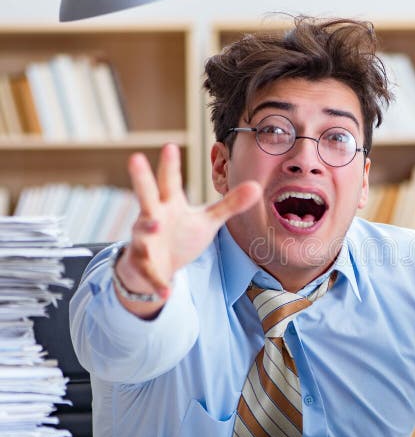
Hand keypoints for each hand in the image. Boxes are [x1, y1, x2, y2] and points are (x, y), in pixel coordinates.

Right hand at [114, 144, 260, 314]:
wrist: (155, 267)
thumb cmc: (180, 236)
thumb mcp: (207, 220)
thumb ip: (229, 205)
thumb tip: (256, 186)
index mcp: (169, 204)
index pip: (170, 181)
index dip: (170, 164)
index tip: (170, 145)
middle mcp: (153, 217)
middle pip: (146, 195)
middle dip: (141, 179)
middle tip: (135, 158)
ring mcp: (144, 239)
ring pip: (143, 230)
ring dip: (148, 226)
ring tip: (156, 224)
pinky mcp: (142, 263)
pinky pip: (149, 271)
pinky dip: (158, 280)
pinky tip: (167, 291)